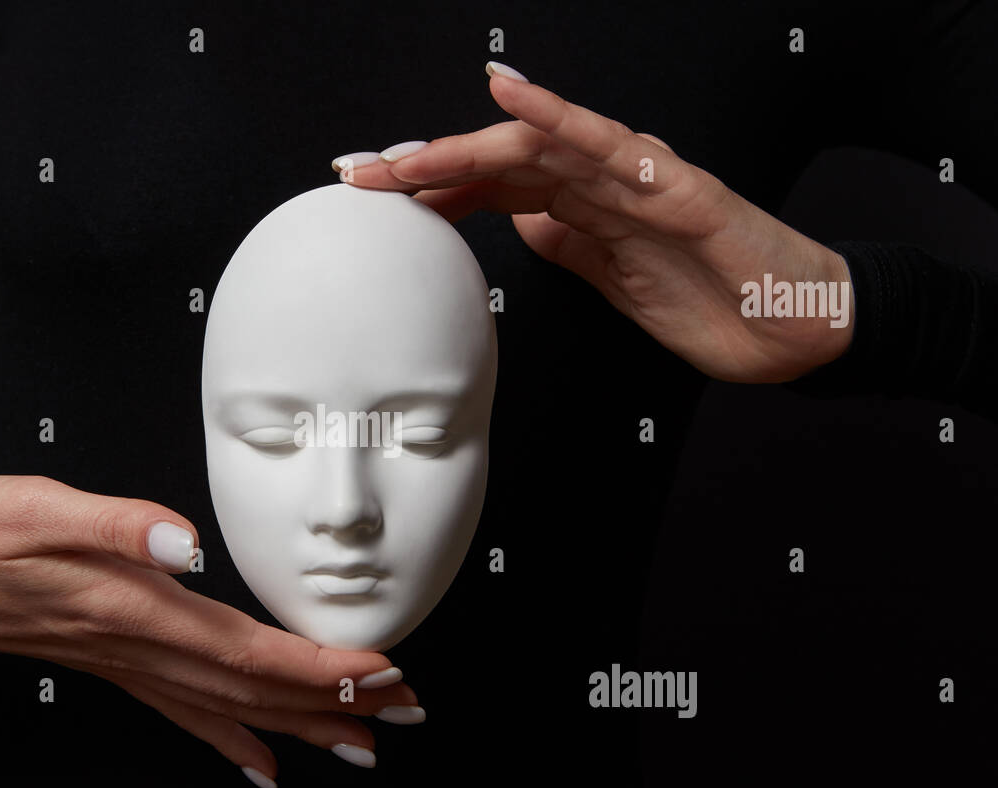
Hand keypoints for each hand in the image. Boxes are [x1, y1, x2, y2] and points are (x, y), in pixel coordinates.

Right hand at [0, 475, 421, 787]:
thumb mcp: (31, 506)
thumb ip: (113, 522)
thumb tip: (182, 541)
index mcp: (133, 605)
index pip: (248, 651)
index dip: (319, 667)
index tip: (381, 673)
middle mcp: (138, 646)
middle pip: (255, 690)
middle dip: (337, 703)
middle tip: (403, 713)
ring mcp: (126, 663)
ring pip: (230, 708)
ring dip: (302, 725)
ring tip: (362, 743)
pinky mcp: (111, 662)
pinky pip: (184, 715)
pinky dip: (232, 740)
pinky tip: (263, 762)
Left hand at [334, 62, 853, 383]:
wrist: (794, 329)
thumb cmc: (714, 302)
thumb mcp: (615, 282)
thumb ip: (571, 245)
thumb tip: (521, 224)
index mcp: (586, 206)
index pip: (495, 184)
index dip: (433, 186)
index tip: (374, 201)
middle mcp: (604, 181)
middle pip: (498, 159)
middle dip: (424, 166)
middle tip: (358, 177)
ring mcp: (637, 179)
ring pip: (536, 146)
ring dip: (461, 145)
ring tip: (400, 155)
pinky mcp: (675, 188)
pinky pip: (605, 145)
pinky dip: (555, 115)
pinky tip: (508, 93)